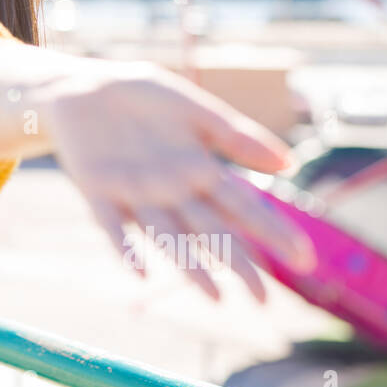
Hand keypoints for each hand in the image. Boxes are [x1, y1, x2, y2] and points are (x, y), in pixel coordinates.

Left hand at [37, 60, 315, 302]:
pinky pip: (111, 224)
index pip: (245, 207)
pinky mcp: (97, 190)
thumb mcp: (193, 109)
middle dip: (239, 264)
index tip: (305, 260)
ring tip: (214, 297)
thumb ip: (235, 136)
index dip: (273, 232)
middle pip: (212, 232)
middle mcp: (172, 190)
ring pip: (168, 236)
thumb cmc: (141, 97)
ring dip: (189, 266)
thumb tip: (288, 164)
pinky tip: (140, 272)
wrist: (82, 85)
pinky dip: (125, 247)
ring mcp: (135, 194)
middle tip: (263, 301)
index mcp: (199, 170)